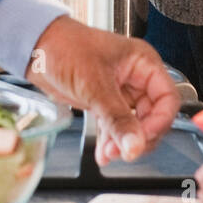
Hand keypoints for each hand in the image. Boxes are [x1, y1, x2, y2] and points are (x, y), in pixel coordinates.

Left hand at [26, 16, 178, 162]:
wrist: (35, 48)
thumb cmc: (65, 47)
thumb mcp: (94, 85)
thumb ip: (117, 118)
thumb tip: (135, 146)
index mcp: (143, 63)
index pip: (167, 99)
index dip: (159, 123)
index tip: (143, 141)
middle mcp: (136, 76)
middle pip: (152, 116)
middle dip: (138, 137)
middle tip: (123, 152)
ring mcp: (121, 90)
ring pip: (133, 124)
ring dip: (122, 142)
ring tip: (109, 154)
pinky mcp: (104, 100)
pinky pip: (115, 125)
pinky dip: (110, 140)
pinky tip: (103, 153)